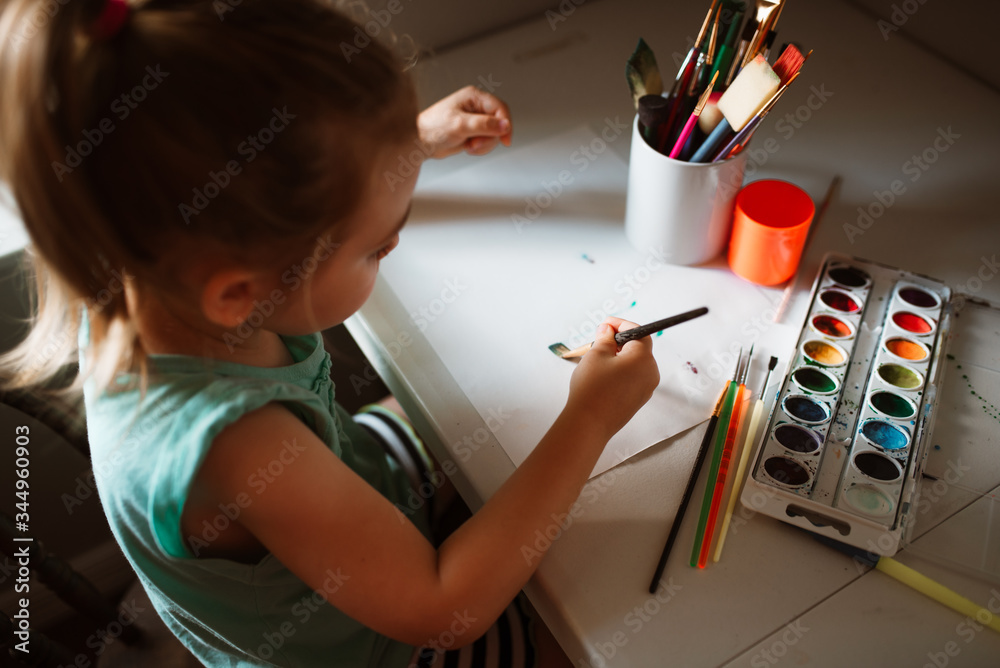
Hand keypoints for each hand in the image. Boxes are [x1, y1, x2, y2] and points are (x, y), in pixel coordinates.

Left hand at [417, 85, 511, 158]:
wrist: (420, 142)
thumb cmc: (433, 128)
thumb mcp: (460, 125)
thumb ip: (484, 125)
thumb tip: (504, 125)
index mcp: (474, 97)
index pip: (500, 108)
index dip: (505, 124)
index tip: (505, 139)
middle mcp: (476, 107)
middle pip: (499, 123)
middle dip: (490, 138)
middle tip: (475, 144)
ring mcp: (476, 120)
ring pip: (495, 134)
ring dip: (484, 144)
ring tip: (469, 146)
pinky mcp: (473, 132)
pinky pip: (487, 141)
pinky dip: (480, 148)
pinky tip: (468, 147)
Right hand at [565, 318, 659, 441]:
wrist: (589, 423)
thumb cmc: (592, 388)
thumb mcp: (596, 354)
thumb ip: (605, 338)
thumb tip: (608, 330)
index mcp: (643, 358)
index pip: (639, 332)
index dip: (622, 324)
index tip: (606, 324)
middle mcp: (650, 373)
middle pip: (639, 348)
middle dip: (620, 341)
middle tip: (600, 339)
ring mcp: (646, 388)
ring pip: (636, 364)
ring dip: (620, 357)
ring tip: (599, 358)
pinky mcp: (638, 400)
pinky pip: (633, 378)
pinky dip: (621, 371)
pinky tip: (603, 375)